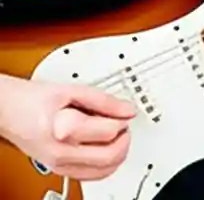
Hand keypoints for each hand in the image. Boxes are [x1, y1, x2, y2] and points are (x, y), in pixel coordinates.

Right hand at [0, 75, 135, 180]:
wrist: (7, 112)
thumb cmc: (32, 100)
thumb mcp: (71, 91)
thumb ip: (104, 101)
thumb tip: (128, 111)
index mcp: (64, 131)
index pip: (110, 132)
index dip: (122, 119)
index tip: (122, 112)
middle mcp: (61, 153)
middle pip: (111, 156)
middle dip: (124, 139)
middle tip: (122, 125)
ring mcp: (59, 165)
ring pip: (104, 171)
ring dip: (117, 153)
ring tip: (112, 135)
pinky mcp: (59, 170)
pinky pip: (91, 176)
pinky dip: (105, 164)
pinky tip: (104, 148)